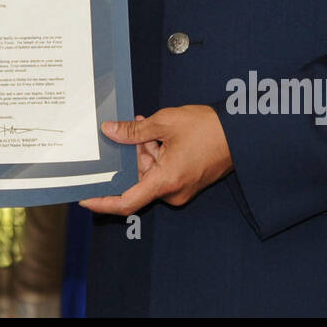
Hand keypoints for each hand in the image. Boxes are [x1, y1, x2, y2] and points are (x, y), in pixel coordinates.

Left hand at [79, 105, 232, 214]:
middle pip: (138, 180)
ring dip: (144, 151)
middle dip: (130, 157)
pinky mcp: (187, 181)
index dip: (102, 202)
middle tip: (127, 133)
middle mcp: (173, 191)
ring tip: (145, 126)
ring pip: (150, 173)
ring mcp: (181, 188)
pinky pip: (162, 171)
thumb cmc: (208, 129)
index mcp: (166, 182)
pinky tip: (155, 134)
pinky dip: (156, 154)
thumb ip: (134, 131)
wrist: (241, 132)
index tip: (85, 197)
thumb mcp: (165, 123)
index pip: (126, 202)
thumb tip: (110, 131)